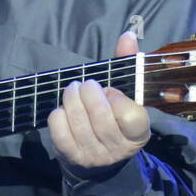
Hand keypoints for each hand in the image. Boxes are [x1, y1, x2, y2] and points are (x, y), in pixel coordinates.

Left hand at [48, 31, 149, 173]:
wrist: (99, 160)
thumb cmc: (114, 118)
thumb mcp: (126, 95)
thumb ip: (126, 64)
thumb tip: (128, 35)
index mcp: (138, 134)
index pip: (130, 116)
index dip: (116, 98)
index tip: (109, 91)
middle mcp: (118, 148)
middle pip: (100, 116)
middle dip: (88, 92)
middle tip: (85, 84)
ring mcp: (94, 155)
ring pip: (77, 121)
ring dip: (71, 98)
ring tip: (72, 90)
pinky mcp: (71, 157)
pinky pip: (59, 130)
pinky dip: (58, 114)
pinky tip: (63, 110)